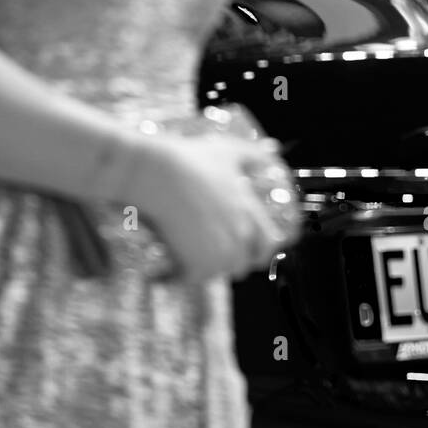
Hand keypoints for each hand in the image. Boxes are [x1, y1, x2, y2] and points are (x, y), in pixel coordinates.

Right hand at [142, 133, 301, 282]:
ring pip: (222, 272)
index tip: (249, 246)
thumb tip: (272, 150)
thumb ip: (254, 154)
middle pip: (245, 263)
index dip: (261, 248)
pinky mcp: (195, 263)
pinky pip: (200, 278)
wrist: (154, 173)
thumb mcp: (228, 149)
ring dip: (213, 266)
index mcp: (250, 212)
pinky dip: (191, 272)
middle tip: (215, 248)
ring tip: (197, 251)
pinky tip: (182, 258)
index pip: (270, 245)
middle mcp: (240, 234)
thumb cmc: (190, 158)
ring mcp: (219, 251)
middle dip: (234, 258)